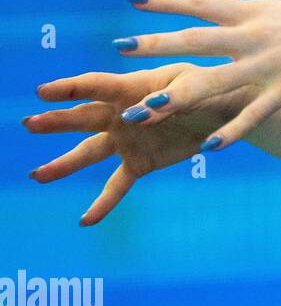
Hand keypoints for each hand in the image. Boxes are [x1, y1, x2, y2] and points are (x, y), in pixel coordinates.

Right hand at [25, 64, 245, 224]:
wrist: (226, 108)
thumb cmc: (209, 85)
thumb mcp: (193, 84)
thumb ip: (165, 99)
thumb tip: (136, 115)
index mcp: (132, 87)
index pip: (95, 86)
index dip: (70, 88)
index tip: (43, 91)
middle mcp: (121, 114)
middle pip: (84, 118)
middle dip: (57, 121)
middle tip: (30, 123)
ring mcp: (128, 139)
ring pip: (89, 153)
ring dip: (64, 164)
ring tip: (37, 176)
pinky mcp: (141, 162)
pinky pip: (117, 184)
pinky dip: (103, 203)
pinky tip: (85, 220)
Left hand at [110, 0, 280, 149]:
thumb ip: (267, 18)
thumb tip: (246, 15)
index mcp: (258, 11)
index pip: (202, 2)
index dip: (166, 0)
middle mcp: (257, 35)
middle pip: (196, 40)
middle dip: (155, 45)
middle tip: (119, 49)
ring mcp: (272, 64)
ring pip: (213, 81)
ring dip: (173, 97)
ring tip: (140, 111)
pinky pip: (254, 114)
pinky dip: (231, 131)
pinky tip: (211, 148)